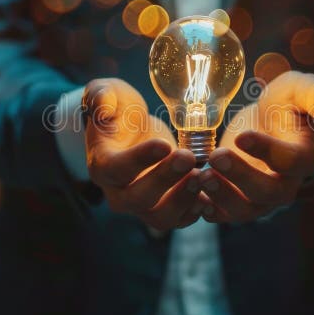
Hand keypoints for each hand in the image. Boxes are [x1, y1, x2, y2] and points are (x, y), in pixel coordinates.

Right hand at [84, 78, 202, 230]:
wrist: (134, 134)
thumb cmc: (120, 112)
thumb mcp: (107, 94)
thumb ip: (100, 95)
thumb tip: (101, 104)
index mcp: (102, 165)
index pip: (115, 169)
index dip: (139, 159)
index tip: (164, 143)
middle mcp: (119, 193)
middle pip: (138, 198)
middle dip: (165, 179)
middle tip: (188, 156)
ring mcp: (142, 207)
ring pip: (160, 217)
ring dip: (183, 199)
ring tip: (203, 175)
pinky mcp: (165, 209)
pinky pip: (180, 220)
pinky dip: (196, 211)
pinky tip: (212, 193)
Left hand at [198, 71, 313, 222]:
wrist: (267, 123)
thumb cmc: (284, 104)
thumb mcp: (298, 90)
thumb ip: (313, 93)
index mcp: (303, 157)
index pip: (290, 160)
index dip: (267, 150)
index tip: (242, 136)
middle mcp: (285, 184)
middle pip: (268, 192)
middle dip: (240, 176)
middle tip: (216, 156)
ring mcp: (261, 199)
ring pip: (245, 209)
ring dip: (221, 196)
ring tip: (200, 176)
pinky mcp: (238, 202)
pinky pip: (224, 214)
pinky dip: (208, 210)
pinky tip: (192, 196)